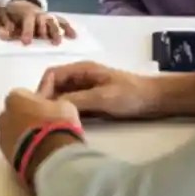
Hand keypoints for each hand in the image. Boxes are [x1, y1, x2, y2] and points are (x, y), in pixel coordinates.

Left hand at [0, 88, 80, 167]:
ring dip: (25, 134)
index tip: (50, 108)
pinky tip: (39, 152)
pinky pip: (16, 148)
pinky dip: (25, 148)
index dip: (39, 101)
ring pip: (14, 132)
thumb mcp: (65, 106)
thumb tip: (56, 97)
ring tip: (45, 141)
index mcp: (14, 98)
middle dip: (28, 117)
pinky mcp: (6, 156)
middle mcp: (3, 116)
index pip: (25, 94)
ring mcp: (2, 138)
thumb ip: (55, 101)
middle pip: (16, 113)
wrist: (50, 158)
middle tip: (47, 124)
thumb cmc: (57, 125)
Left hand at [1, 0, 76, 44]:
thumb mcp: (6, 18)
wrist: (21, 4)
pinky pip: (62, 22)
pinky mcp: (53, 20)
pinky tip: (73, 36)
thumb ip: (6, 27)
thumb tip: (3, 34)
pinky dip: (68, 28)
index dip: (28, 31)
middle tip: (47, 42)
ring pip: (54, 22)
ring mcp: (47, 16)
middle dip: (46, 31)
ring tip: (58, 42)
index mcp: (27, 13)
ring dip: (57, 31)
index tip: (26, 42)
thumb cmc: (13, 15)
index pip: (28, 21)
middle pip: (44, 21)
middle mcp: (39, 14)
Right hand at [36, 61, 155, 118]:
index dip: (42, 89)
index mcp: (82, 69)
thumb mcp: (102, 97)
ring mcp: (86, 90)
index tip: (38, 108)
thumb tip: (51, 107)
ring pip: (62, 97)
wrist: (155, 100)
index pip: (51, 75)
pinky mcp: (92, 102)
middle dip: (46, 100)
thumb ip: (77, 100)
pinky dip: (66, 113)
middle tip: (41, 120)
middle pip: (55, 86)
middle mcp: (80, 77)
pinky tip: (64, 126)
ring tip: (49, 124)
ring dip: (55, 108)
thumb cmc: (130, 94)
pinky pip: (73, 106)